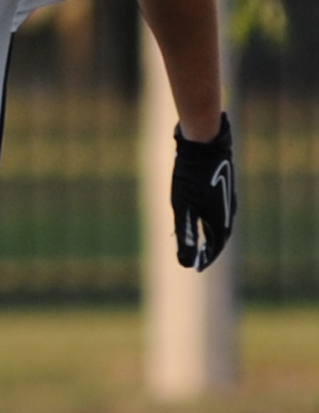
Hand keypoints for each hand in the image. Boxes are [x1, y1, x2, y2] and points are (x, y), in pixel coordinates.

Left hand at [171, 112, 235, 270]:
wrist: (204, 145)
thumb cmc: (191, 177)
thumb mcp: (183, 208)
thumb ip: (185, 235)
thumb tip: (184, 262)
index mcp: (220, 219)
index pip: (215, 246)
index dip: (205, 258)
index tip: (196, 267)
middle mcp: (228, 210)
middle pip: (220, 237)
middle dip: (210, 249)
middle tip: (199, 258)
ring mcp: (227, 198)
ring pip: (221, 223)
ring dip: (212, 235)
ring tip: (202, 242)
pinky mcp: (223, 188)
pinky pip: (220, 211)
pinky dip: (212, 221)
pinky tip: (204, 216)